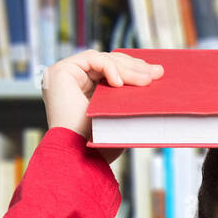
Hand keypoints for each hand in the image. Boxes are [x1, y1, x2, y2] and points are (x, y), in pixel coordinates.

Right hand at [41, 50, 164, 165]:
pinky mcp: (59, 71)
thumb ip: (129, 98)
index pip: (110, 71)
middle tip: (157, 72)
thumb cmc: (100, 146)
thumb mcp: (120, 116)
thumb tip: (154, 80)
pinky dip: (109, 68)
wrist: (80, 158)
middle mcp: (71, 81)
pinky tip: (119, 84)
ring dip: (127, 69)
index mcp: (82, 90)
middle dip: (134, 67)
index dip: (132, 69)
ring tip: (145, 81)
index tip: (156, 73)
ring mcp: (63, 75)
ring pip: (103, 60)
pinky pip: (92, 59)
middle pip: (108, 63)